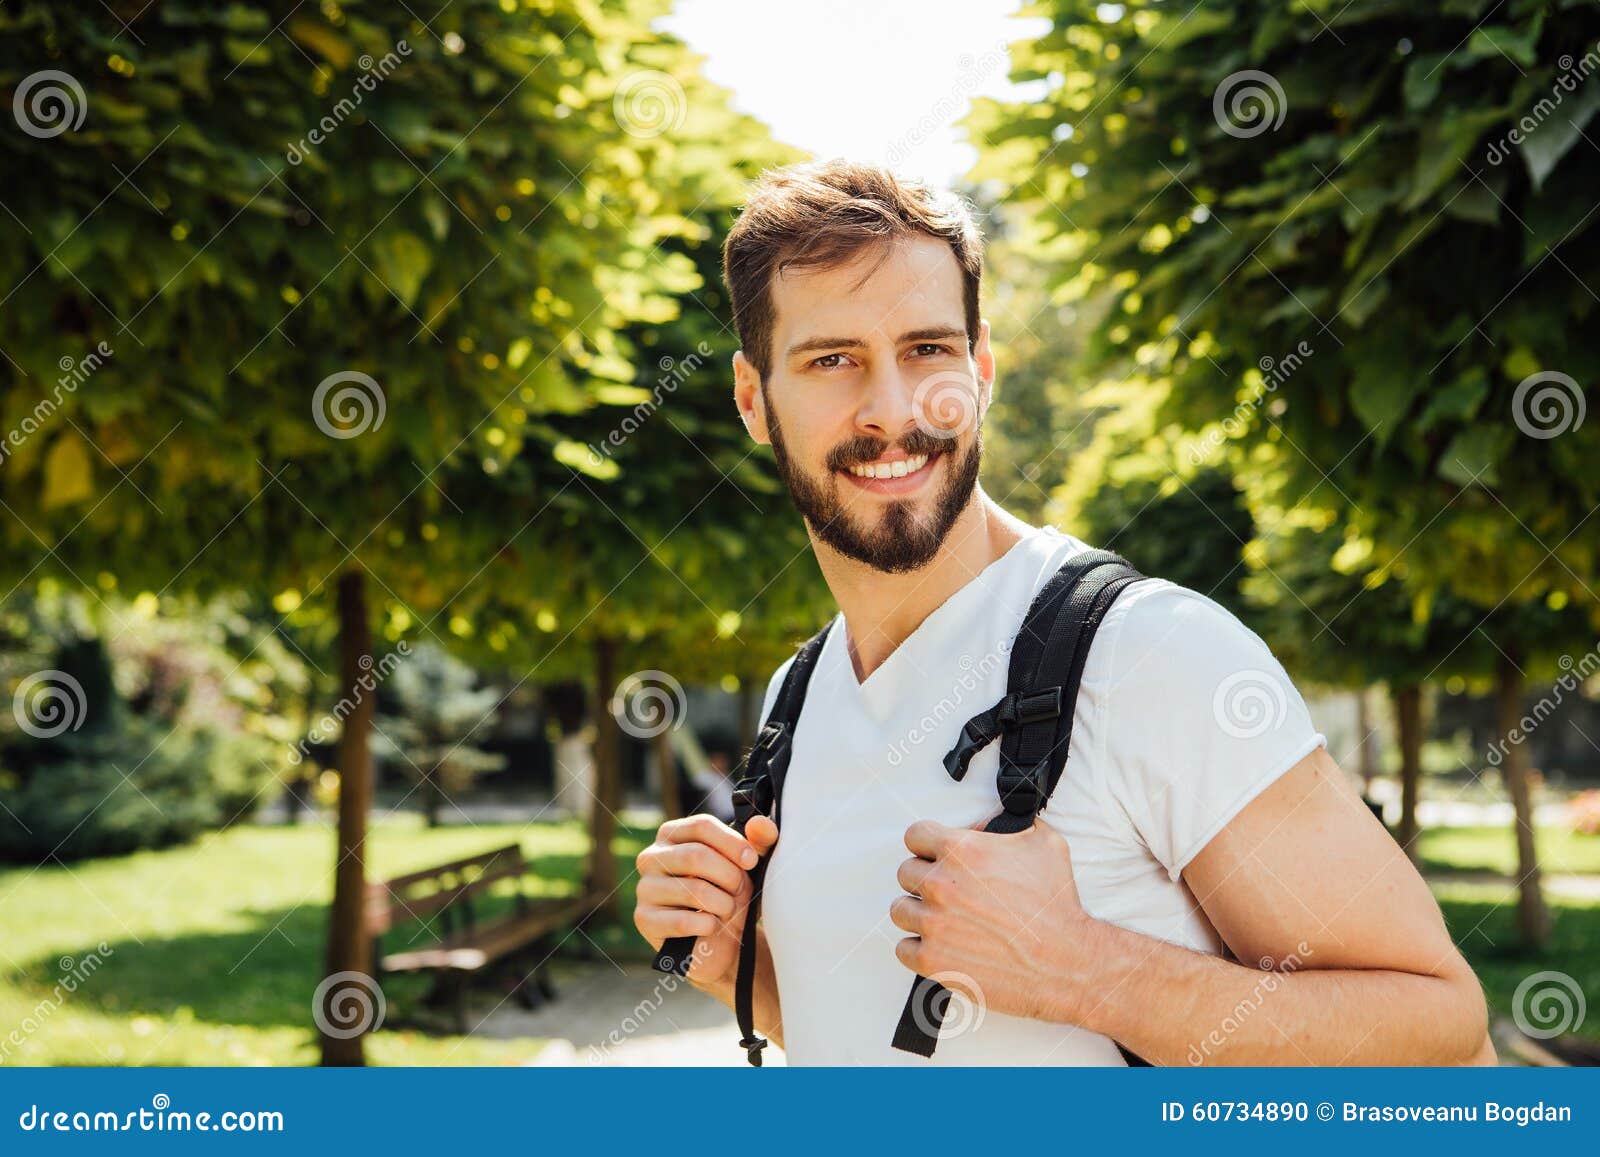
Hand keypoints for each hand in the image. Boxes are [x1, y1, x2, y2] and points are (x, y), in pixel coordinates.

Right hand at [633, 813, 776, 987]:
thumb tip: (759, 823)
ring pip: (694, 890)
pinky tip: (711, 927)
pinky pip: (684, 921)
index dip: (732, 842)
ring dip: (723, 904)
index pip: (701, 826)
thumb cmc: (731, 895)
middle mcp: (652, 856)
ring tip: (727, 910)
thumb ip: (760, 841)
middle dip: (729, 876)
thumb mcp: (750, 868)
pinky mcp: (644, 919)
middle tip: (740, 890)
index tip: (752, 861)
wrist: (722, 943)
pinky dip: (709, 926)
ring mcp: (645, 888)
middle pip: (696, 856)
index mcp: (673, 834)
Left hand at [890, 818, 1103, 1025]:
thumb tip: (986, 823)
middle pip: (906, 873)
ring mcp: (934, 924)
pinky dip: (918, 948)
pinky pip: (903, 948)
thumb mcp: (1043, 842)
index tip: (935, 856)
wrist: (1067, 963)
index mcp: (961, 850)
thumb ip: (1009, 824)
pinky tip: (941, 945)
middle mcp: (941, 885)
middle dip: (925, 879)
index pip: (915, 836)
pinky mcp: (933, 961)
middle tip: (948, 891)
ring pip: (900, 910)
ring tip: (943, 919)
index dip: (927, 845)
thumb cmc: (1057, 906)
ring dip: (918, 912)